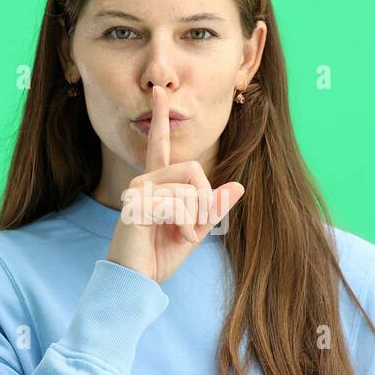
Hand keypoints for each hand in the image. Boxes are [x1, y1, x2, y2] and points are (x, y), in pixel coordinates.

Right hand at [104, 84, 244, 283]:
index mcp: (156, 184)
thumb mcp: (195, 231)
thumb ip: (213, 208)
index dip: (159, 118)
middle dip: (205, 199)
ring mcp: (138, 192)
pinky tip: (180, 238)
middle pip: (192, 168)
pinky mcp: (137, 206)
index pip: (160, 145)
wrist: (137, 282)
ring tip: (186, 236)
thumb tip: (237, 186)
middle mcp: (144, 182)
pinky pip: (178, 204)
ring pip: (188, 188)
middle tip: (199, 226)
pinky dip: (187, 224)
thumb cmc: (158, 258)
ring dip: (196, 217)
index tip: (159, 93)